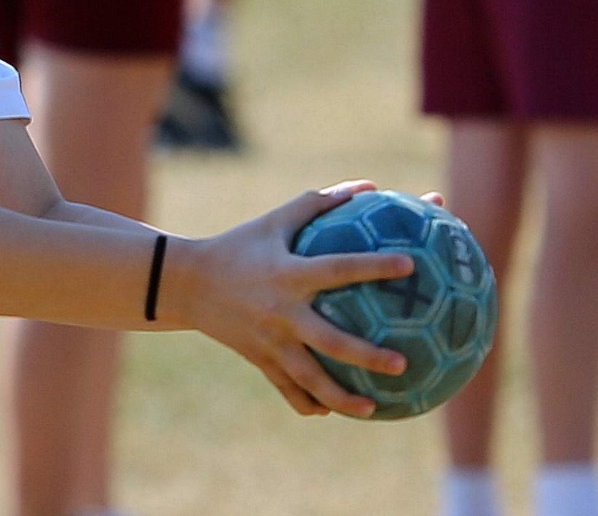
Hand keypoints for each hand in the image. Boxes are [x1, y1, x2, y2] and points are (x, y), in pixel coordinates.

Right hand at [171, 182, 416, 417]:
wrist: (188, 282)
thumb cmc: (239, 244)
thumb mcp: (275, 220)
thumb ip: (320, 203)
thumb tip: (368, 186)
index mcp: (289, 274)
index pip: (338, 269)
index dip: (373, 266)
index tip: (410, 265)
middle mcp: (282, 312)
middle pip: (330, 341)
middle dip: (366, 356)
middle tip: (402, 364)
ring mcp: (270, 341)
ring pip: (310, 378)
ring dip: (342, 397)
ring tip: (375, 411)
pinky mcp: (260, 360)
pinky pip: (288, 389)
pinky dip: (309, 403)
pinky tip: (333, 411)